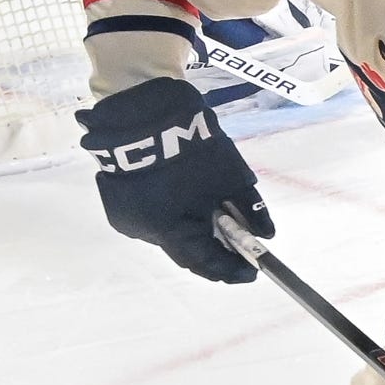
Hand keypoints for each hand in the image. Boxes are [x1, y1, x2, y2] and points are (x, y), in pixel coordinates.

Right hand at [80, 77, 268, 280]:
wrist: (142, 112)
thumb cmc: (192, 147)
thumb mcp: (230, 177)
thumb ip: (250, 209)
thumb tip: (266, 234)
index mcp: (171, 229)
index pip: (205, 262)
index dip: (230, 269)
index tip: (251, 272)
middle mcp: (145, 231)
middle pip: (184, 252)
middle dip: (211, 252)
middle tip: (235, 249)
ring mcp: (128, 219)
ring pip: (167, 236)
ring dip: (190, 233)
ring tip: (211, 219)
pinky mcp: (118, 205)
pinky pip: (151, 220)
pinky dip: (171, 217)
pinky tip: (182, 202)